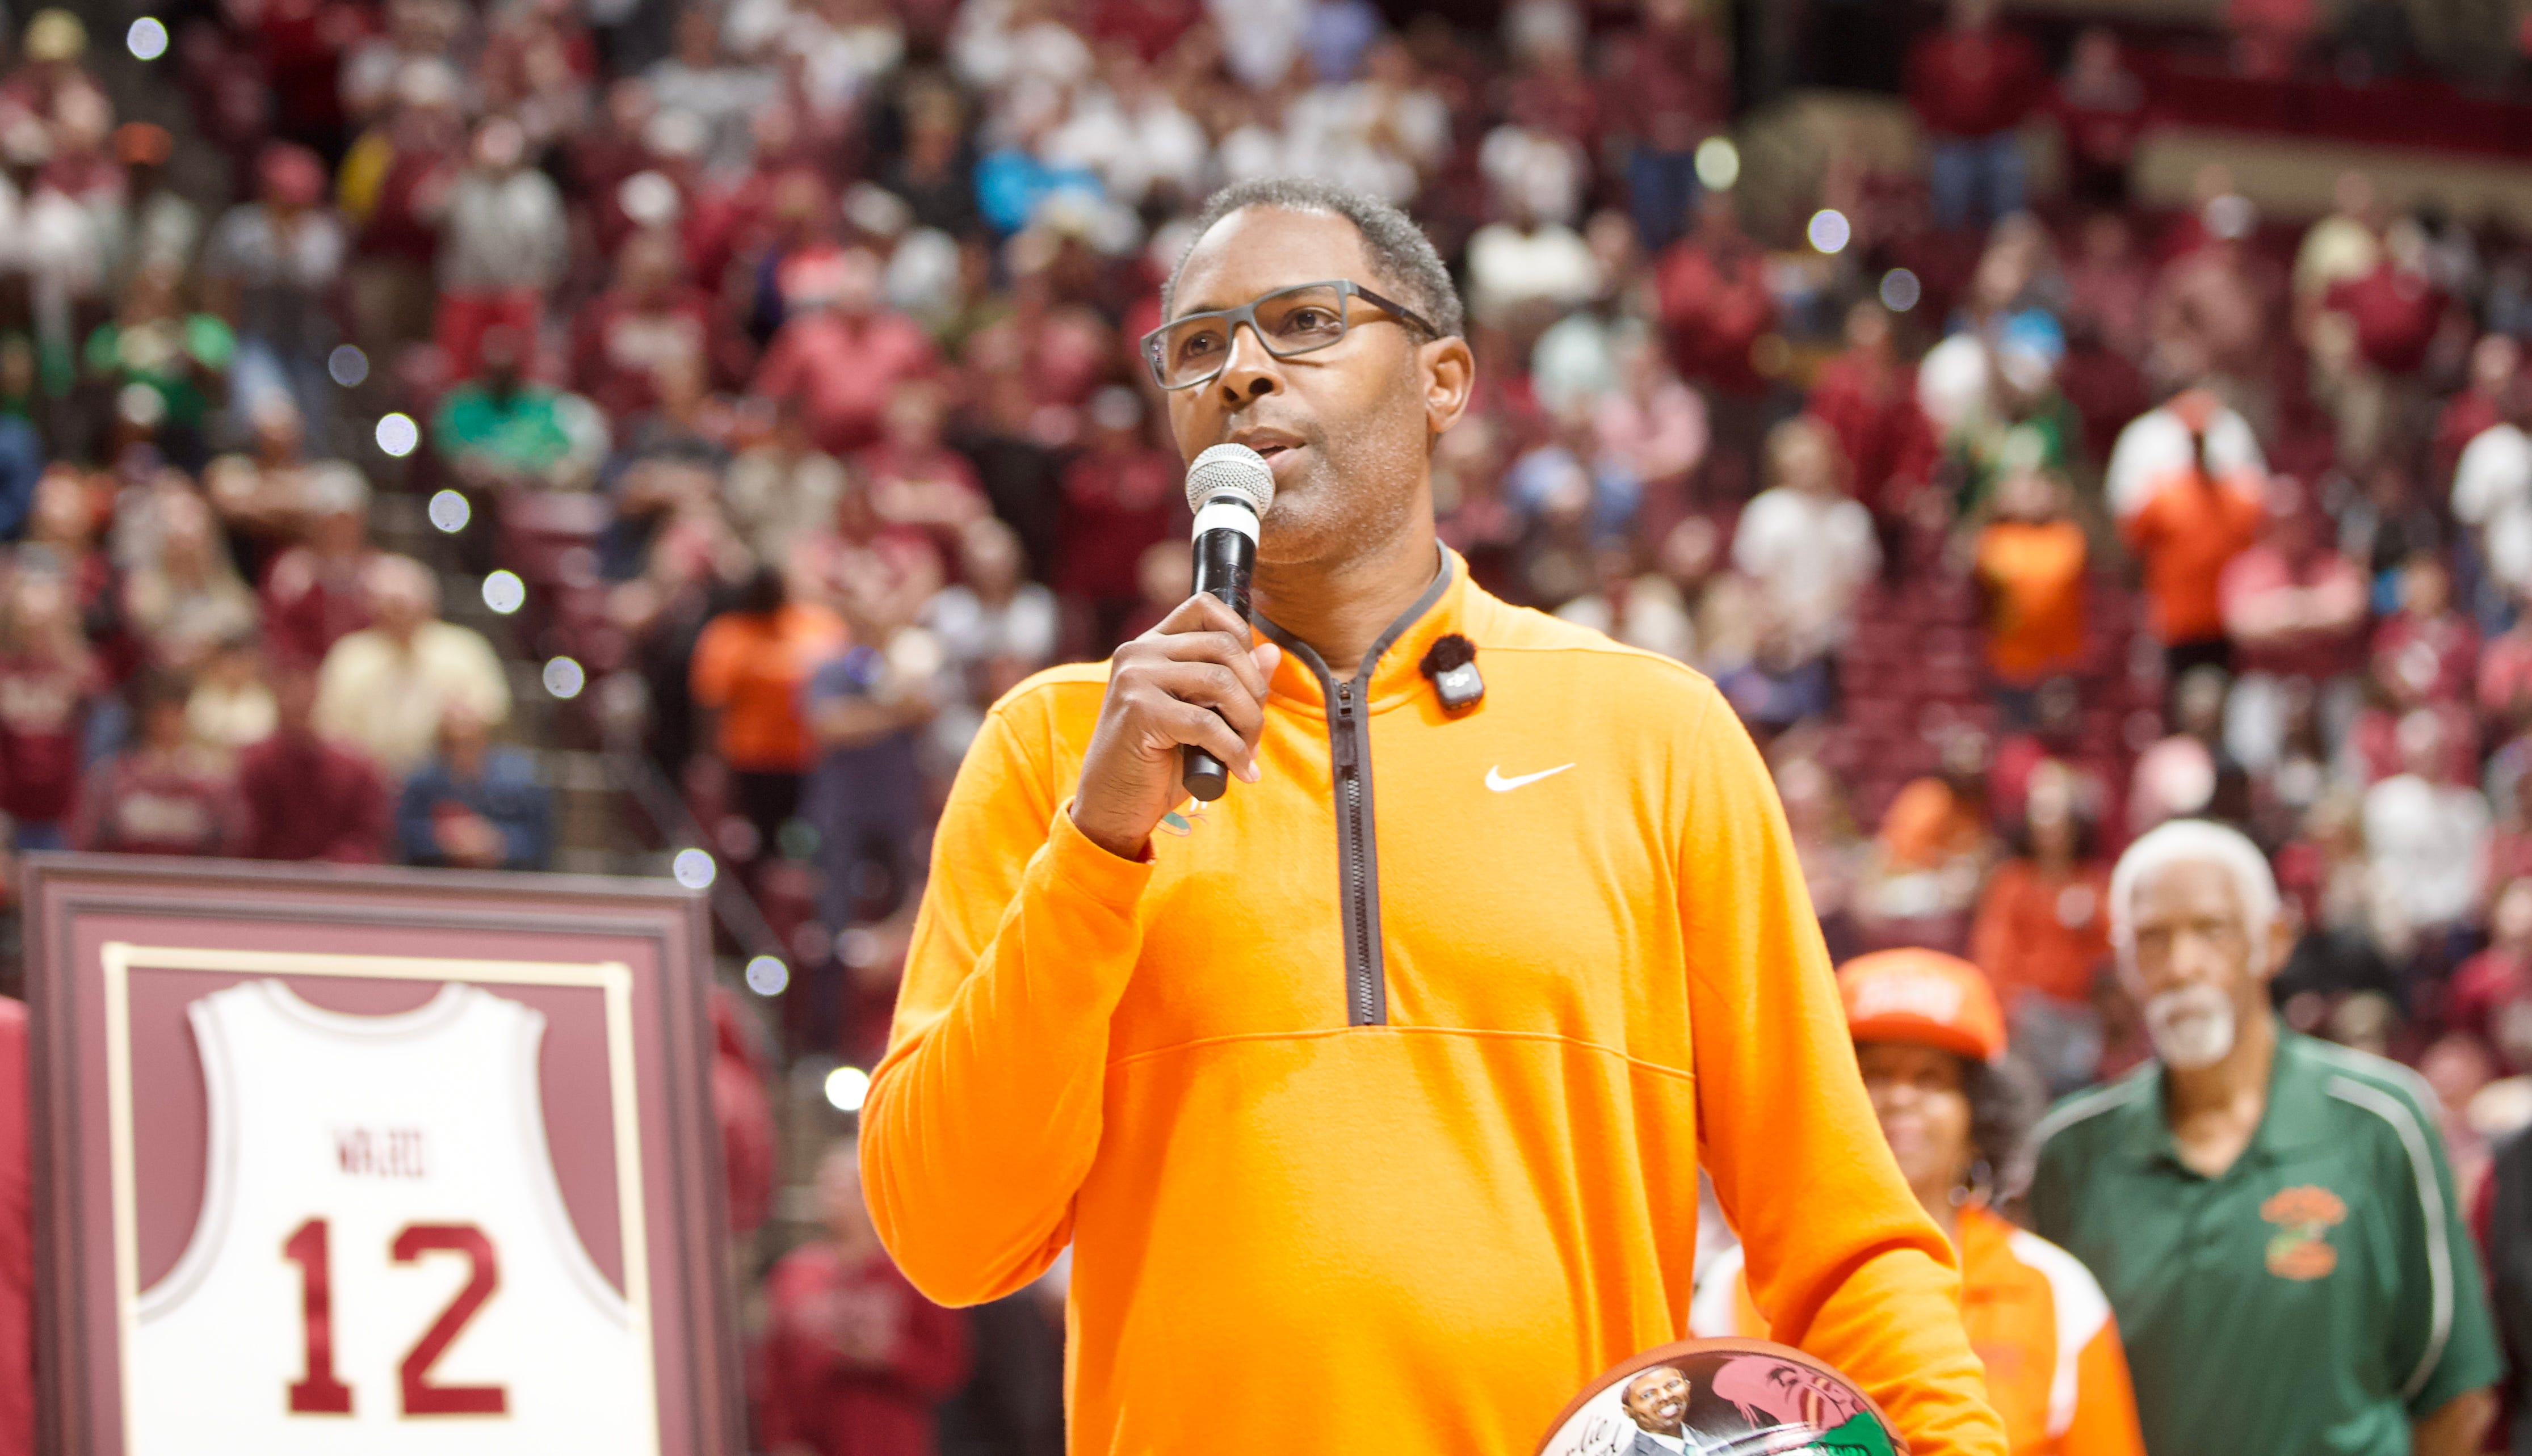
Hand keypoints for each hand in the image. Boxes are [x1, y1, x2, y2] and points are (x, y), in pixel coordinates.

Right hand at [1071, 592, 1279, 860]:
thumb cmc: (1157, 765)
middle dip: (1255, 691)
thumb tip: (1272, 654)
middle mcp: (1139, 652)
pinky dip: (1234, 751)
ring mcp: (1136, 677)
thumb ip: (1232, 685)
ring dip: (1248, 722)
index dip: (1241, 638)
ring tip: (1246, 752)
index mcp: (1150, 646)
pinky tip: (1240, 771)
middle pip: (1224, 645)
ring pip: (1221, 680)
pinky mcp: (1140, 710)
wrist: (1111, 808)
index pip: (1205, 608)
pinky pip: (1208, 723)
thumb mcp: (1202, 719)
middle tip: (1252, 730)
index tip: (1248, 682)